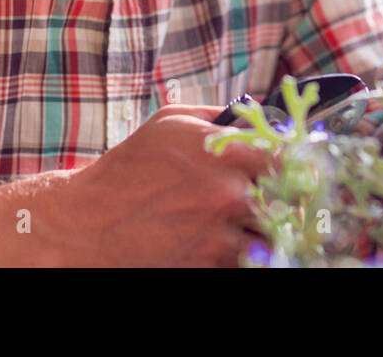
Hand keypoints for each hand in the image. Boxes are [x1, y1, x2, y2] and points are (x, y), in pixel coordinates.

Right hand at [49, 104, 280, 266]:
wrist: (88, 224)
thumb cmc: (129, 168)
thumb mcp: (170, 122)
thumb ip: (220, 117)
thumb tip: (260, 116)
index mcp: (222, 152)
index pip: (288, 158)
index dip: (293, 164)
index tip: (290, 169)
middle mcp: (227, 194)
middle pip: (288, 202)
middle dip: (284, 201)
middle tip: (276, 201)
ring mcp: (219, 236)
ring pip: (272, 237)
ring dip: (265, 231)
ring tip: (245, 223)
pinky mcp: (208, 266)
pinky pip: (247, 262)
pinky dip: (242, 253)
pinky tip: (224, 242)